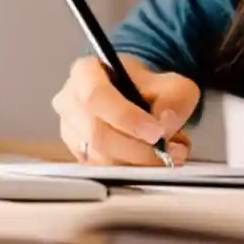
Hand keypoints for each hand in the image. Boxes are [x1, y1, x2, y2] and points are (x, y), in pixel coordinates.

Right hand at [52, 56, 198, 165]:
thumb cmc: (145, 87)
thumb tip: (165, 123)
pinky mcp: (78, 155)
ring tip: (167, 154)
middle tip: (168, 152)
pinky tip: (150, 161)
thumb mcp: (171, 82)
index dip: (126, 118)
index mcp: (85, 73)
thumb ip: (174, 99)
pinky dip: (131, 171)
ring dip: (138, 163)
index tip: (156, 132)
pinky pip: (102, 171)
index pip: (97, 96)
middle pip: (96, 133)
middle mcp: (69, 102)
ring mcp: (70, 131)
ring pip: (99, 157)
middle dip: (137, 149)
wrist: (134, 96)